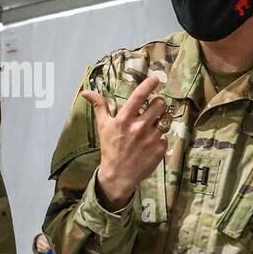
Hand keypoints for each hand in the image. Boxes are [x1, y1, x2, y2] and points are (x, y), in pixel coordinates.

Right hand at [82, 75, 168, 209]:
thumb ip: (99, 106)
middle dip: (158, 103)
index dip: (149, 85)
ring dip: (161, 119)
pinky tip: (151, 142)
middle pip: (159, 104)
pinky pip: (166, 135)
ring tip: (153, 125)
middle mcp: (139, 127)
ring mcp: (151, 138)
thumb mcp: (103, 126)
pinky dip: (160, 137)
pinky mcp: (160, 148)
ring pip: (166, 119)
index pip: (139, 96)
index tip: (155, 78)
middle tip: (153, 108)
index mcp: (124, 120)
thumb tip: (86, 91)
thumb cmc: (110, 148)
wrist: (119, 175)